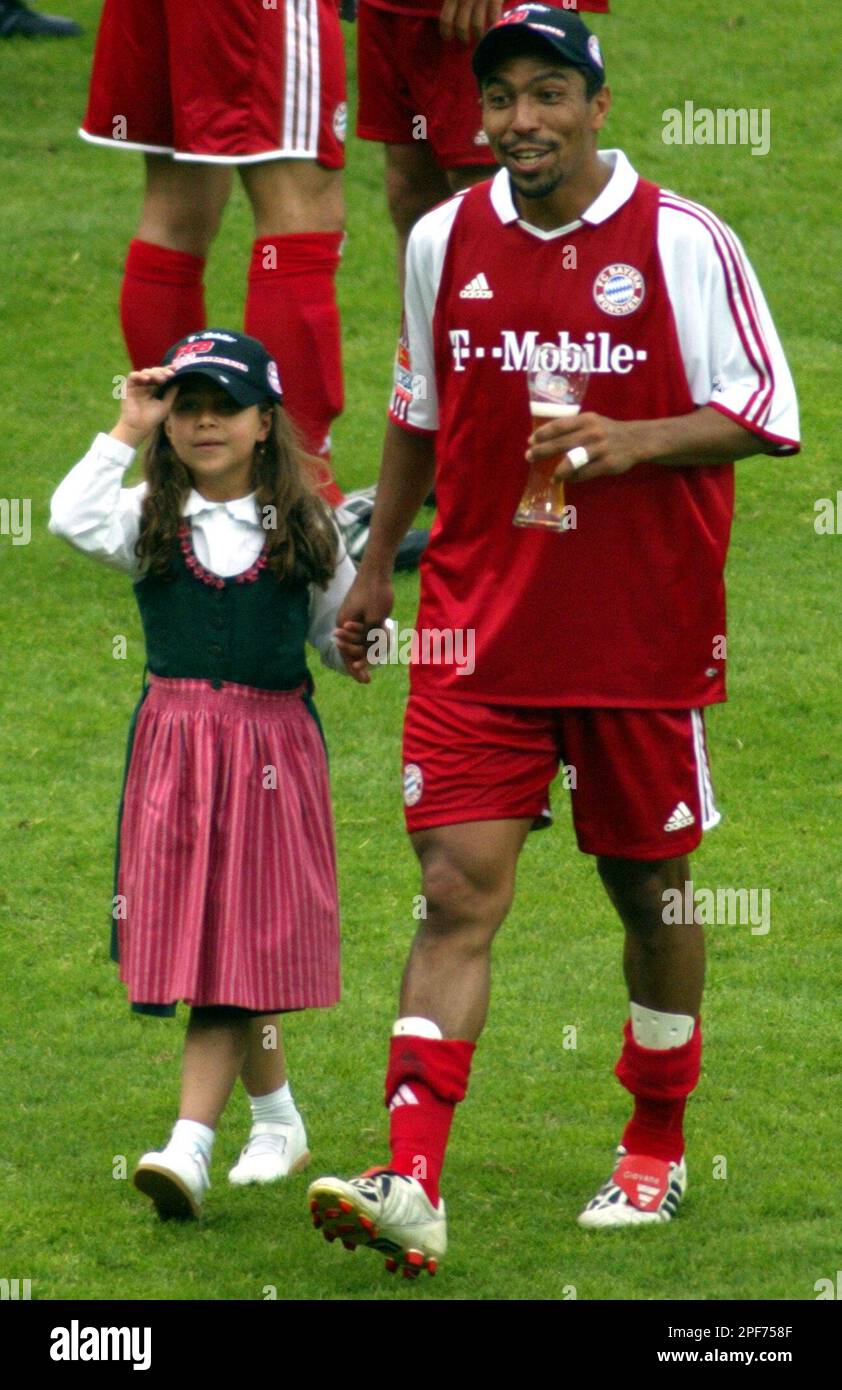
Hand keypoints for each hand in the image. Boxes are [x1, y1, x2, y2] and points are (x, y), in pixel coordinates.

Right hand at [111, 367, 177, 447]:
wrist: (139, 427)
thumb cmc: (152, 418)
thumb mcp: (166, 404)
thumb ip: (172, 392)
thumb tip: (179, 380)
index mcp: (155, 387)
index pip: (161, 375)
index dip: (168, 370)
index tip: (176, 368)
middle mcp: (146, 384)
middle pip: (154, 371)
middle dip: (163, 371)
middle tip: (170, 375)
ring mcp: (137, 384)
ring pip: (145, 372)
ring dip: (154, 373)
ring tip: (161, 379)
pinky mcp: (128, 386)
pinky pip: (132, 376)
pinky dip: (139, 375)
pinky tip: (147, 379)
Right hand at [335, 571, 394, 683]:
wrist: (376, 572)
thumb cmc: (374, 593)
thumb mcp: (374, 618)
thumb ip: (372, 635)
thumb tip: (373, 652)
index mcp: (345, 626)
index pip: (347, 654)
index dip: (355, 669)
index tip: (364, 681)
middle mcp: (346, 624)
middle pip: (352, 651)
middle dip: (360, 664)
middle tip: (366, 680)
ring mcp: (353, 619)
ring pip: (360, 642)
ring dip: (368, 650)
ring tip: (372, 662)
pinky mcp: (361, 614)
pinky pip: (365, 633)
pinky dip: (372, 640)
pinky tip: (378, 645)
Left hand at [439, 0, 501, 44]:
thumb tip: (446, 7)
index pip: (445, 18)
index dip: (446, 32)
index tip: (448, 38)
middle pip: (460, 26)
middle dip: (463, 37)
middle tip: (466, 42)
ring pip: (477, 25)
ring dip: (479, 37)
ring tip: (481, 39)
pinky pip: (493, 18)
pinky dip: (493, 27)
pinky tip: (494, 29)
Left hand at [527, 411, 643, 482]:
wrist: (637, 440)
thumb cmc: (608, 431)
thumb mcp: (592, 422)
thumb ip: (573, 428)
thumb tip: (545, 439)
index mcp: (587, 419)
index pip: (560, 425)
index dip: (543, 433)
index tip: (530, 440)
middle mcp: (593, 432)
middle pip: (562, 442)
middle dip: (543, 450)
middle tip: (529, 457)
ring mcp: (601, 448)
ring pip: (573, 461)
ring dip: (559, 470)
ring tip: (552, 476)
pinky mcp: (608, 464)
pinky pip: (586, 473)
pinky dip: (575, 478)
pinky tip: (568, 480)